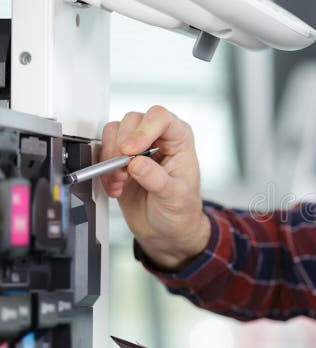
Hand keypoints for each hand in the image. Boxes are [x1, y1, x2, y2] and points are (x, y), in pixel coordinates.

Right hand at [100, 105, 209, 269]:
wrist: (166, 230)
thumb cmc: (180, 210)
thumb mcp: (175, 197)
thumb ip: (156, 179)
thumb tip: (136, 163)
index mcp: (179, 139)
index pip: (159, 117)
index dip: (142, 131)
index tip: (131, 152)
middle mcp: (158, 138)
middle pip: (131, 121)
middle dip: (122, 147)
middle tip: (125, 171)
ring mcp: (138, 147)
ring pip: (113, 133)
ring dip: (110, 159)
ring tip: (121, 181)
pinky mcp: (120, 160)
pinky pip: (102, 152)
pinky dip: (104, 171)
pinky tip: (117, 188)